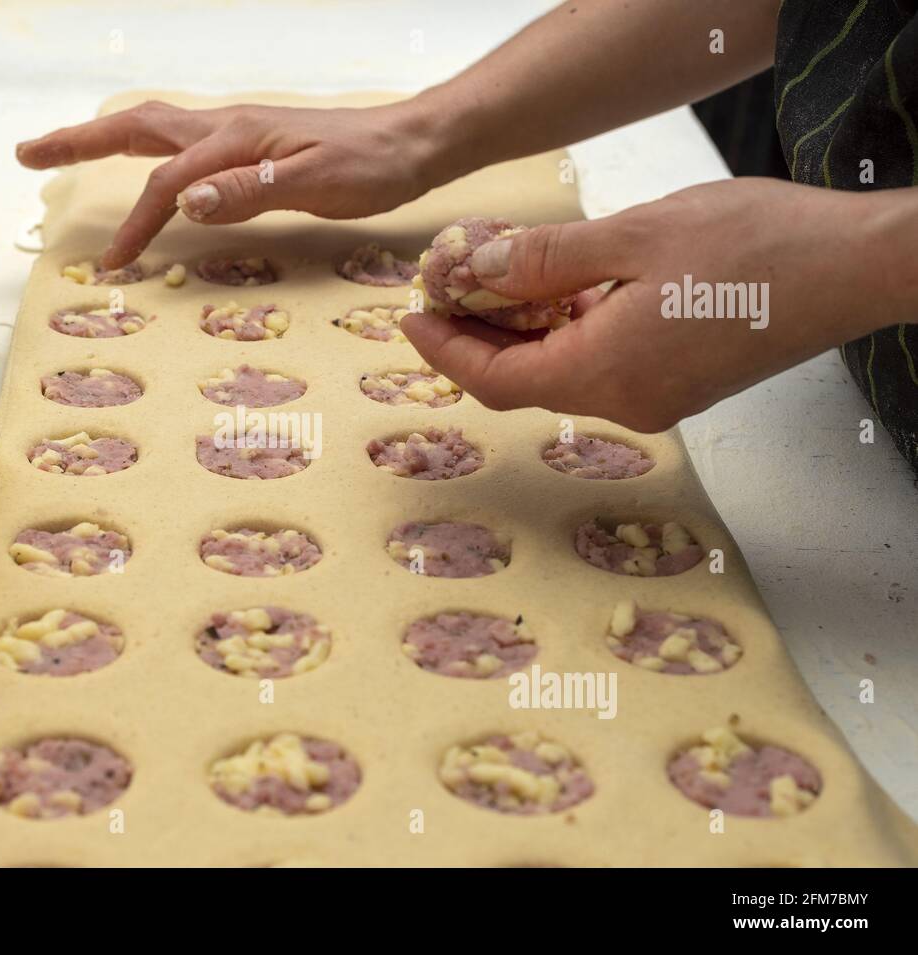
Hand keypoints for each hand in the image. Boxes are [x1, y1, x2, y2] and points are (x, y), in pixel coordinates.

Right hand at [17, 99, 438, 267]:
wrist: (412, 143)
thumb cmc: (372, 165)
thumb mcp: (318, 181)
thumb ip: (252, 189)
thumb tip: (185, 200)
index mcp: (235, 137)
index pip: (167, 183)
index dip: (137, 222)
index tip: (116, 263)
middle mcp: (226, 127)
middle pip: (136, 129)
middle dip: (79, 141)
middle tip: (27, 154)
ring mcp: (236, 133)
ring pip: (155, 131)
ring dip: (104, 139)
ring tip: (62, 151)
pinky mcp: (249, 146)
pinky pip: (180, 145)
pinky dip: (144, 152)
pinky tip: (143, 167)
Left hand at [402, 178, 912, 432]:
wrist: (857, 268)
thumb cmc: (757, 248)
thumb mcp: (633, 238)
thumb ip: (546, 260)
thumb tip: (479, 270)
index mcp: (603, 374)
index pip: (494, 379)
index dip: (444, 350)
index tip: (412, 315)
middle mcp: (625, 402)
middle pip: (522, 380)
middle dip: (476, 336)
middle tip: (444, 288)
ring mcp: (656, 397)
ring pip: (561, 370)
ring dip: (522, 330)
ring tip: (493, 277)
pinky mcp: (679, 381)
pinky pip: (600, 363)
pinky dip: (567, 330)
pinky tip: (559, 288)